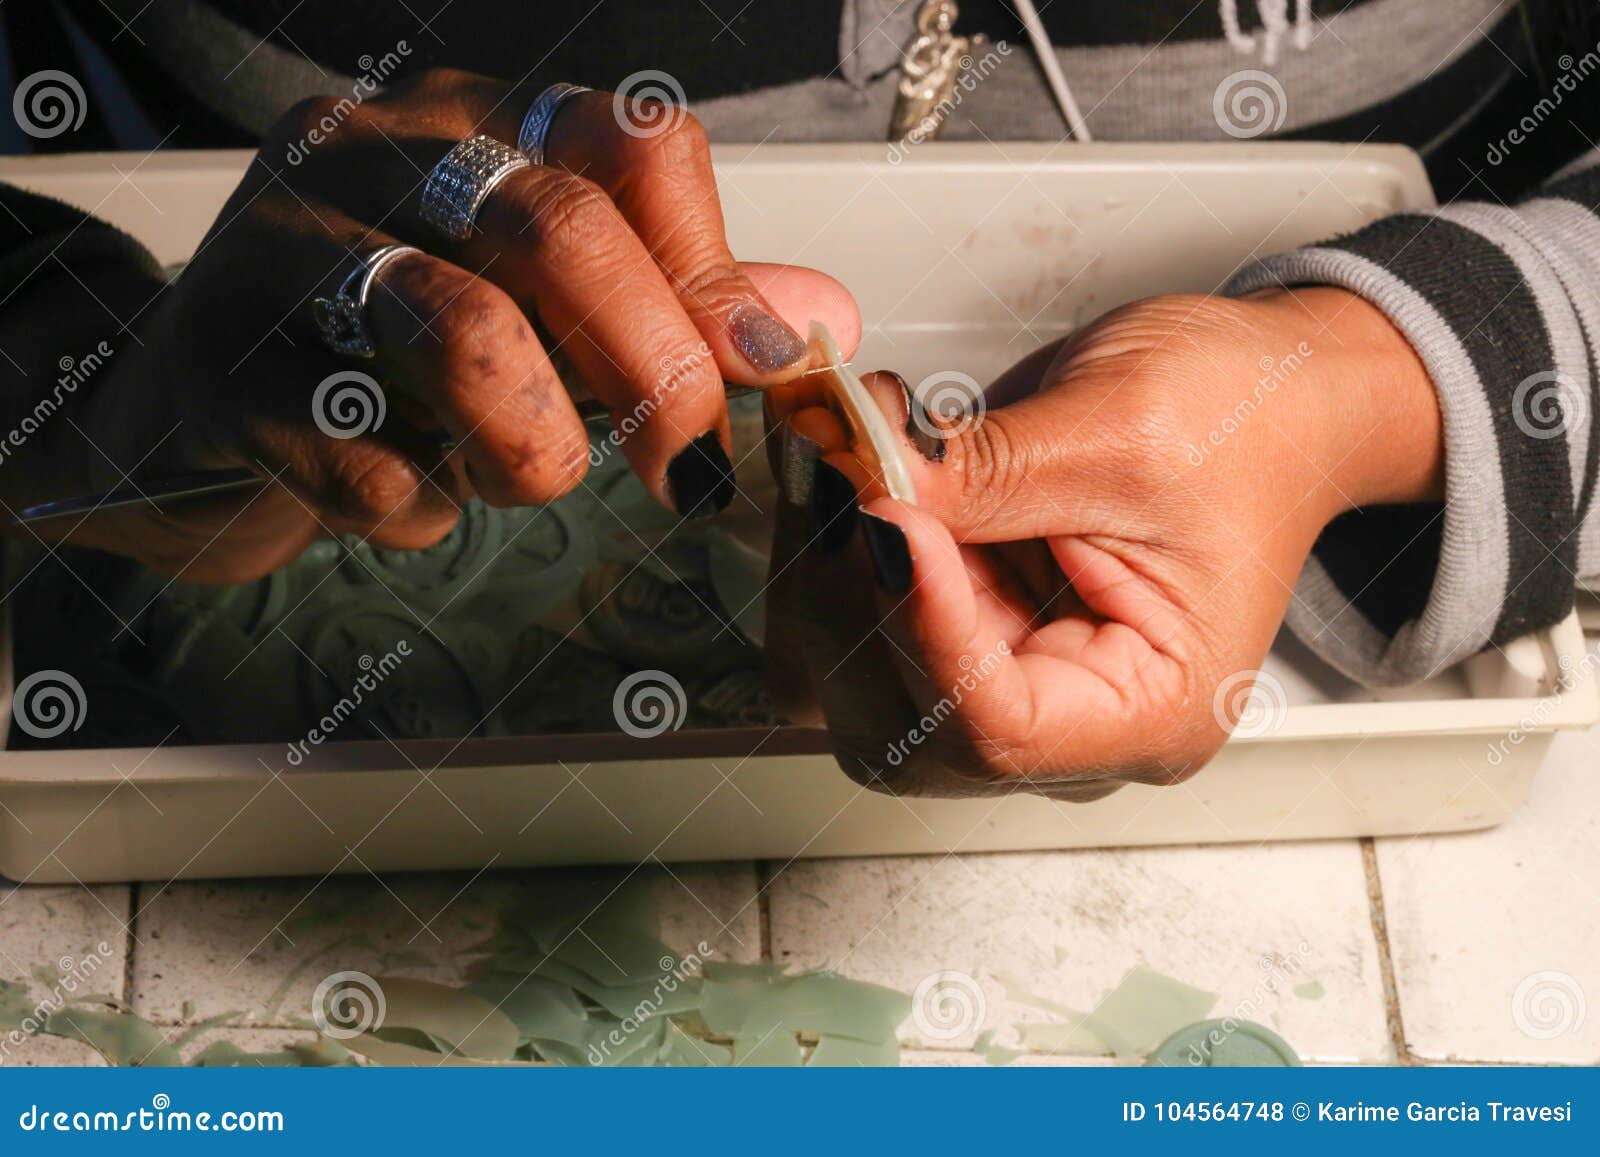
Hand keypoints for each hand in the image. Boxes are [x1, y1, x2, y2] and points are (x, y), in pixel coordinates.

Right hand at [40, 71, 856, 581]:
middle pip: (558, 231)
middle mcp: (375, 151)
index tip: (753, 376)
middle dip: (653, 374)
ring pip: (464, 336)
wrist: (200, 410)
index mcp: (478, 121)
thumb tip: (815, 319)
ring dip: (529, 452)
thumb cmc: (398, 356)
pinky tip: (408, 498)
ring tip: (519, 478)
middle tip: (687, 474)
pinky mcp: (220, 366)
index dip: (709, 270)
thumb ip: (679, 307)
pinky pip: (372, 464)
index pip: (634, 143)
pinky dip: (423, 513)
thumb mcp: (550, 315)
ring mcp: (281, 246)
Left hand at [766, 288, 1441, 798]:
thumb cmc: (1248, 422)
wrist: (1273, 392)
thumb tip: (863, 490)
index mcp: (1152, 712)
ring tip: (870, 447)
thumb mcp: (1121, 432)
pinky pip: (865, 617)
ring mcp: (1013, 676)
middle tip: (857, 464)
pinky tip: (869, 467)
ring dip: (836, 559)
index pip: (997, 729)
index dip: (922, 627)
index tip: (890, 517)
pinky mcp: (972, 628)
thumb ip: (984, 476)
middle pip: (904, 720)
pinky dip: (842, 542)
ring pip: (860, 675)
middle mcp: (1072, 720)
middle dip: (862, 589)